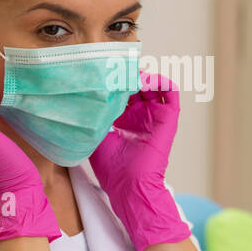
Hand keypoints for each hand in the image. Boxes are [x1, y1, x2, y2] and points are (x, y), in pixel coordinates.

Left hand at [89, 72, 190, 250]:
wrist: (129, 186)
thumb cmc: (111, 169)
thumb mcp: (95, 135)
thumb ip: (93, 115)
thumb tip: (81, 97)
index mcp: (125, 119)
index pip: (121, 90)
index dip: (113, 78)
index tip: (101, 68)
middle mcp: (141, 114)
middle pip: (137, 83)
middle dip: (126, 72)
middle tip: (115, 64)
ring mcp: (155, 115)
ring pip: (153, 84)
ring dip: (142, 74)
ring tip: (129, 70)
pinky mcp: (168, 117)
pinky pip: (170, 92)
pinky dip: (160, 80)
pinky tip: (144, 79)